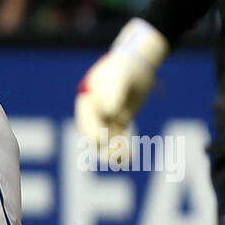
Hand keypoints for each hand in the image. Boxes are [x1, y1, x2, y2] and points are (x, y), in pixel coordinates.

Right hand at [74, 18, 168, 155]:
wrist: (137, 66)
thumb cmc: (125, 69)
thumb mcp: (120, 77)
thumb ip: (113, 93)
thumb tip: (108, 114)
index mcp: (87, 98)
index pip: (86, 118)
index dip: (91, 130)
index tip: (100, 141)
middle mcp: (94, 110)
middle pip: (94, 132)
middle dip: (103, 145)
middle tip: (113, 155)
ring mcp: (105, 116)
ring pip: (106, 139)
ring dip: (113, 150)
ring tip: (124, 159)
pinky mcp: (118, 122)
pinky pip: (118, 139)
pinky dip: (123, 148)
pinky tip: (130, 158)